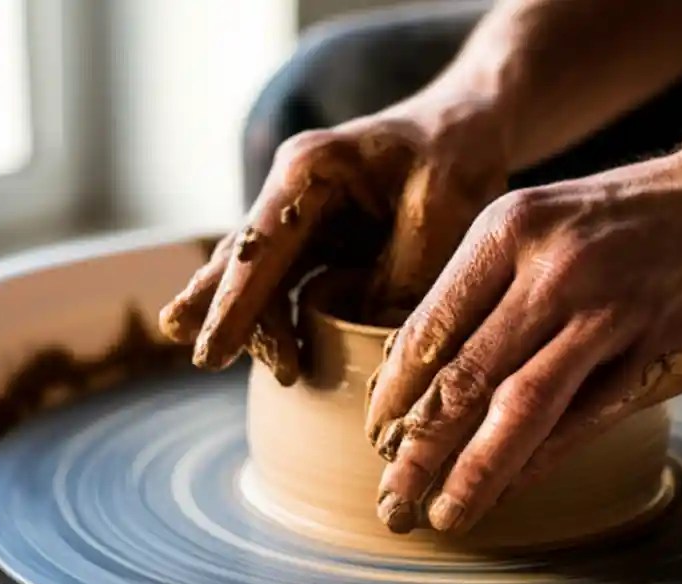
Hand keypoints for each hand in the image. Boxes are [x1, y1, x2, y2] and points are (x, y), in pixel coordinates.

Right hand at [158, 102, 507, 383]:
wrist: (472, 125)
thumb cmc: (457, 155)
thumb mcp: (442, 211)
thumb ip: (403, 275)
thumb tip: (368, 338)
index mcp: (311, 170)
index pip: (262, 245)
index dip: (236, 303)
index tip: (213, 350)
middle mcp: (294, 193)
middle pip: (246, 260)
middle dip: (225, 310)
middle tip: (209, 360)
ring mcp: (305, 219)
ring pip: (261, 276)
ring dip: (250, 320)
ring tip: (232, 360)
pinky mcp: (325, 242)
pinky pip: (290, 285)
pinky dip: (276, 316)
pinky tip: (262, 349)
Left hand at [366, 151, 681, 534]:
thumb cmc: (625, 217)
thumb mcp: (542, 221)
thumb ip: (487, 289)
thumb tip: (425, 374)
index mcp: (509, 230)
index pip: (430, 326)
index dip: (396, 392)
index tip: (375, 435)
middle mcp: (552, 270)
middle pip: (464, 376)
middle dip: (418, 448)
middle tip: (390, 498)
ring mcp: (607, 314)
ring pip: (520, 408)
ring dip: (472, 471)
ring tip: (440, 514)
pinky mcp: (654, 353)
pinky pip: (582, 422)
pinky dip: (537, 462)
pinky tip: (506, 491)